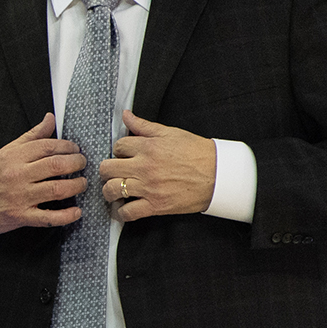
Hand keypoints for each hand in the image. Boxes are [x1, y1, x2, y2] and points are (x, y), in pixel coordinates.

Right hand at [0, 114, 87, 235]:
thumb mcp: (6, 151)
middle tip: (82, 164)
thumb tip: (49, 119)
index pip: (48, 146)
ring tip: (81, 184)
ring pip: (57, 189)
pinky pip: (48, 217)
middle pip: (56, 165)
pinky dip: (66, 216)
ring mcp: (19, 197)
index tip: (75, 150)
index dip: (67, 146)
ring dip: (76, 186)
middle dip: (76, 164)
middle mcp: (17, 175)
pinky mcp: (20, 216)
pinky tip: (76, 212)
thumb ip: (31, 136)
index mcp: (14, 157)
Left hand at [99, 110, 215, 221]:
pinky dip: (122, 212)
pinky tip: (125, 207)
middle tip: (114, 173)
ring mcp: (148, 187)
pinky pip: (128, 212)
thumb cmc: (198, 153)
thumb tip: (125, 115)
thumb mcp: (171, 133)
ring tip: (115, 190)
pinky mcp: (155, 205)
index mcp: (148, 147)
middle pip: (107, 168)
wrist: (219, 175)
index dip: (119, 151)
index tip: (124, 156)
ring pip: (111, 190)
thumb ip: (144, 126)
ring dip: (109, 191)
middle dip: (107, 170)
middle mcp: (144, 167)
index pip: (117, 147)